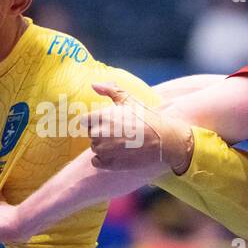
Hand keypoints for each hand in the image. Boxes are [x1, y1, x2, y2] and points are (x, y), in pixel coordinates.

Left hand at [76, 82, 194, 173]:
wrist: (162, 139)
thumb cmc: (146, 118)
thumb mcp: (129, 100)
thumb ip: (110, 90)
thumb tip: (93, 84)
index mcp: (101, 116)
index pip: (84, 121)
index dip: (96, 122)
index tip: (109, 124)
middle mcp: (98, 133)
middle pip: (91, 135)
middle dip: (102, 134)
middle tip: (120, 134)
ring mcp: (103, 150)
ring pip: (95, 148)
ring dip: (104, 147)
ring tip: (122, 144)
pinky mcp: (109, 164)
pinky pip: (96, 162)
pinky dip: (104, 160)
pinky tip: (118, 154)